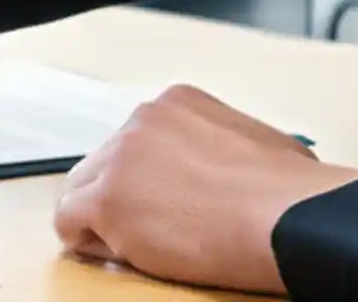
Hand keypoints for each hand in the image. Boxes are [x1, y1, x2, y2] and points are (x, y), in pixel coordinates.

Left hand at [54, 84, 357, 293]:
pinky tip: (118, 252)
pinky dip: (86, 239)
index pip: (133, 141)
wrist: (285, 217)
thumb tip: (225, 165)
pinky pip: (68, 220)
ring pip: (80, 190)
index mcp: (173, 104)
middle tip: (148, 226)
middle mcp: (138, 122)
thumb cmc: (289, 192)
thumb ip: (220, 143)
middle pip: (102, 163)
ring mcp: (118, 158)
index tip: (164, 200)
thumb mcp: (256, 141)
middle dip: (119, 195)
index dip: (143, 177)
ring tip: (138, 242)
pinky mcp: (106, 199)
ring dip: (102, 218)